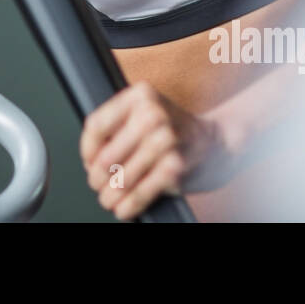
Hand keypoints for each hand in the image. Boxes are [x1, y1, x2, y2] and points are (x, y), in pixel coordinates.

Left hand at [79, 81, 243, 219]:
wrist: (217, 143)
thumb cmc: (173, 130)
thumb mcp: (146, 113)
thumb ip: (118, 126)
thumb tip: (90, 158)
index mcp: (140, 95)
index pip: (97, 125)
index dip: (87, 149)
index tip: (88, 161)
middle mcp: (152, 114)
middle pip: (106, 156)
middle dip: (97, 177)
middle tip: (97, 183)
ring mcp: (165, 140)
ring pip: (121, 178)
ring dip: (110, 195)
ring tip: (108, 199)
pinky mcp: (175, 166)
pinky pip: (141, 192)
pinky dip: (129, 204)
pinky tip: (123, 208)